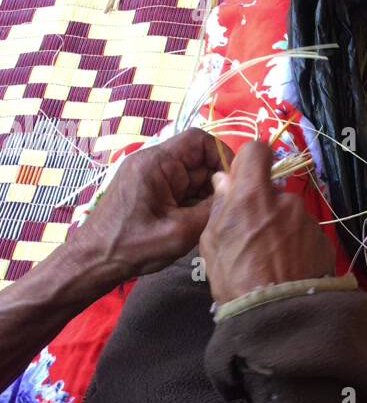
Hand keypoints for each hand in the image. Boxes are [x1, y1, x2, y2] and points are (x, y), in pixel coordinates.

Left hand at [67, 128, 231, 291]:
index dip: (223, 156)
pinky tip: (199, 222)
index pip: (200, 140)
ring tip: (215, 218)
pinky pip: (180, 187)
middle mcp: (152, 162)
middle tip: (229, 207)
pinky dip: (194, 201)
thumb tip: (237, 194)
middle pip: (198, 159)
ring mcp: (149, 176)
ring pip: (192, 175)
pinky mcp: (148, 190)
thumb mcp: (181, 232)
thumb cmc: (133, 247)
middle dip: (217, 181)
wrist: (93, 261)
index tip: (237, 182)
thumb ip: (212, 210)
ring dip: (206, 194)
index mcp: (156, 164)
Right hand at [199, 142, 336, 304]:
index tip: (243, 179)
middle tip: (254, 238)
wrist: (278, 314)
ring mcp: (308, 222)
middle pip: (274, 191)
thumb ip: (221, 207)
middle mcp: (286, 201)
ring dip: (282, 229)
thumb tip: (226, 181)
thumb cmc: (236, 279)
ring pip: (291, 216)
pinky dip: (298, 247)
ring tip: (272, 260)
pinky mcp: (324, 242)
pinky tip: (290, 269)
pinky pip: (306, 236)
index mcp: (253, 196)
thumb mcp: (212, 242)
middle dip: (264, 207)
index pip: (257, 151)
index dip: (249, 161)